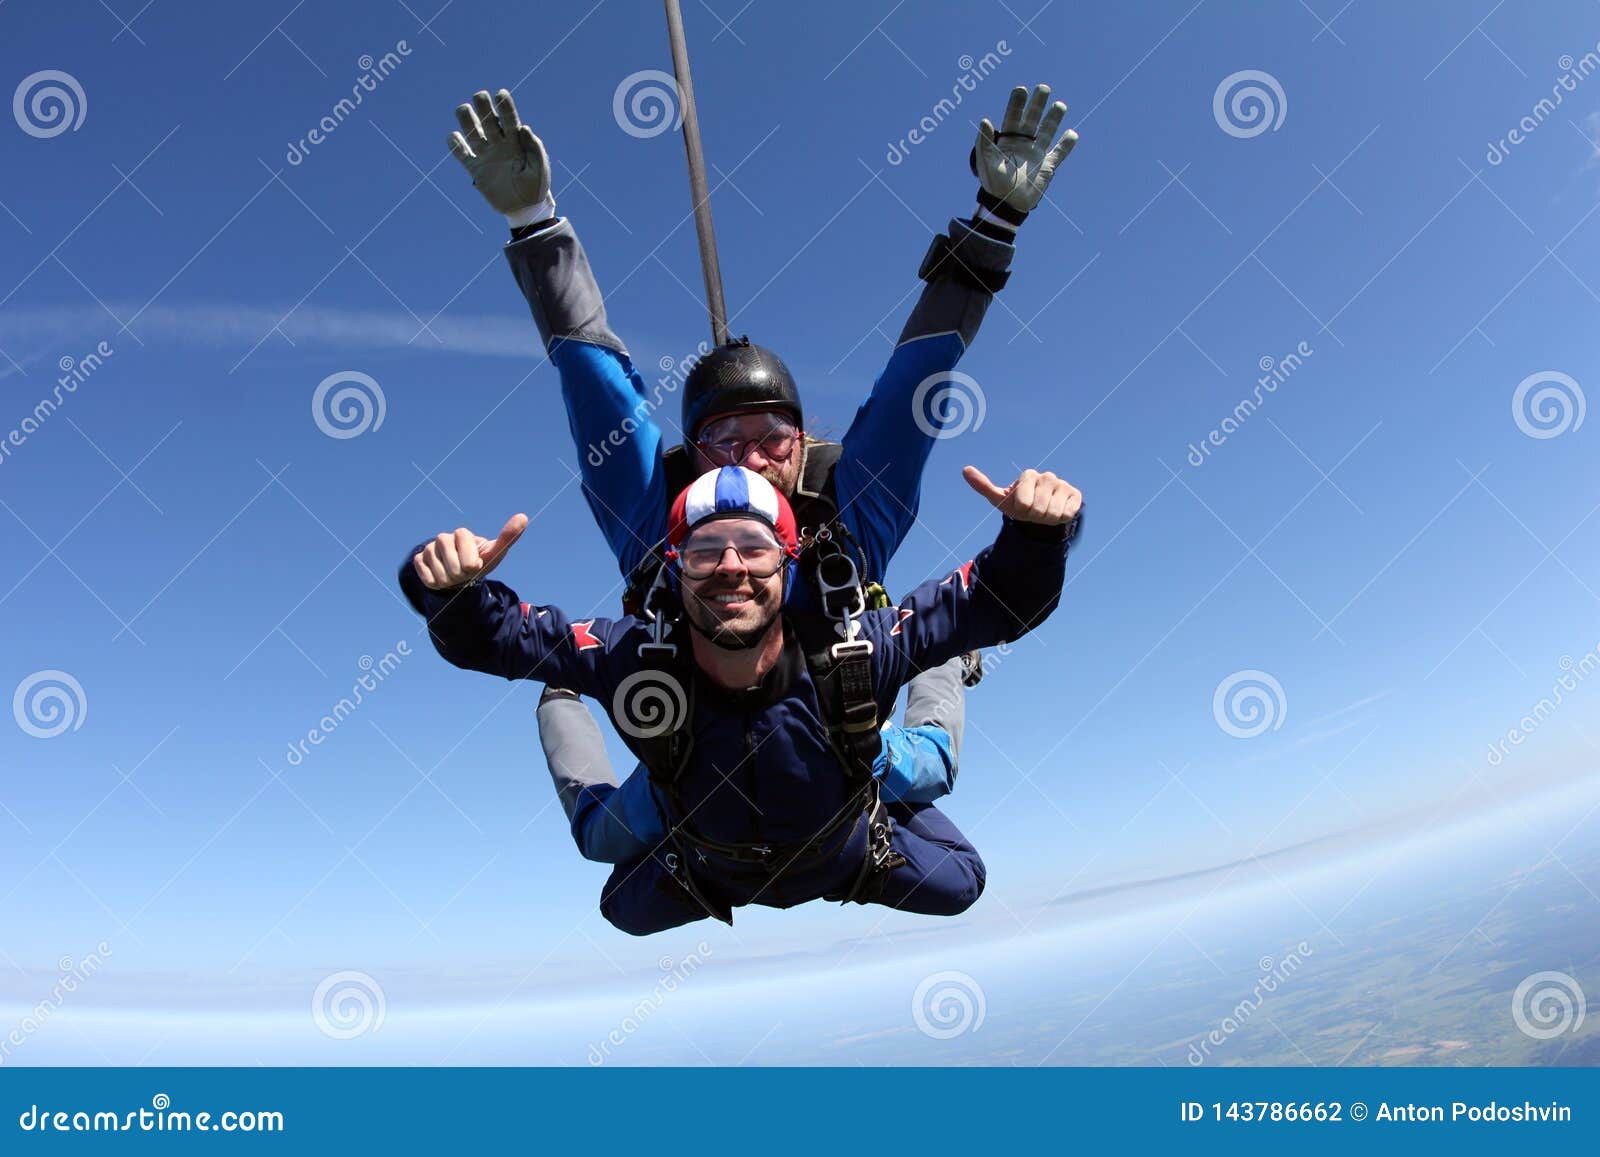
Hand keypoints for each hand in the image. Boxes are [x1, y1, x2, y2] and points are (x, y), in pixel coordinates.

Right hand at [412, 514, 528, 590]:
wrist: (460, 575)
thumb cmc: (479, 562)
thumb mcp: (495, 552)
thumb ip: (508, 537)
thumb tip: (524, 516)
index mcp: (461, 534)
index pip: (468, 559)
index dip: (473, 565)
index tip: (475, 563)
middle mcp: (443, 538)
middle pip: (454, 568)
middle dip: (461, 575)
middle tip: (464, 571)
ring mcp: (428, 549)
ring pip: (440, 575)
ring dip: (449, 580)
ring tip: (453, 574)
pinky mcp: (418, 560)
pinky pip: (427, 578)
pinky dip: (436, 582)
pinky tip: (440, 576)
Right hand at [447, 89, 552, 221]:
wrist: (524, 208)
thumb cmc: (536, 187)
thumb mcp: (541, 168)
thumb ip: (535, 148)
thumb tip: (524, 127)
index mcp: (516, 142)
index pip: (509, 118)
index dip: (504, 105)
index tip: (500, 93)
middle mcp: (499, 144)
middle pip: (488, 120)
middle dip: (483, 106)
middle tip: (479, 96)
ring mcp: (486, 155)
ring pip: (472, 132)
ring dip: (466, 119)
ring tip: (463, 109)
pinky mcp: (476, 169)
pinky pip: (461, 154)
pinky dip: (455, 144)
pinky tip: (454, 137)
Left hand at [964, 466, 1081, 526]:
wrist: (1041, 516)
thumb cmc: (1019, 506)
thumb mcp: (999, 499)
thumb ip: (982, 485)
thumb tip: (965, 470)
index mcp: (1028, 475)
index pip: (1023, 502)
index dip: (1022, 510)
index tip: (1022, 507)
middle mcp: (1047, 476)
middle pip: (1038, 508)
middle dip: (1034, 516)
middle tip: (1034, 512)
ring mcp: (1062, 484)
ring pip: (1053, 512)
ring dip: (1047, 519)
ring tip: (1045, 513)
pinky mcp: (1075, 495)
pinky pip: (1067, 513)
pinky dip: (1061, 518)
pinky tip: (1058, 511)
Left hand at [974, 84, 1077, 213]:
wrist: (1007, 206)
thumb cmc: (993, 184)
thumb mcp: (986, 162)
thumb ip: (985, 142)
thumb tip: (984, 120)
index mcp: (1007, 140)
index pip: (1012, 117)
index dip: (1017, 103)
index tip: (1021, 89)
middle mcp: (1022, 143)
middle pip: (1032, 119)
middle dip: (1037, 103)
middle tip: (1043, 88)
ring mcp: (1036, 154)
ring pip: (1047, 131)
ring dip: (1054, 118)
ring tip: (1060, 105)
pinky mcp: (1047, 166)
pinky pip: (1059, 153)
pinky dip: (1066, 144)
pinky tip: (1072, 134)